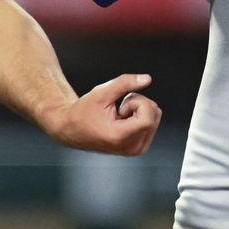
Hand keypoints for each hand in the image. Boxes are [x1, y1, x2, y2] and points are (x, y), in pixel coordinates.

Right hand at [40, 74, 161, 156]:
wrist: (72, 130)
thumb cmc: (83, 112)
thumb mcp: (101, 93)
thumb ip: (125, 83)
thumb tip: (147, 79)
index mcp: (120, 137)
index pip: (148, 117)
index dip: (137, 103)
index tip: (120, 105)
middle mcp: (131, 148)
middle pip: (154, 114)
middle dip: (138, 104)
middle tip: (118, 109)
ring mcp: (136, 150)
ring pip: (155, 117)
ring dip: (139, 110)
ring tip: (119, 115)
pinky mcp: (139, 148)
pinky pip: (152, 124)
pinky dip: (141, 117)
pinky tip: (123, 121)